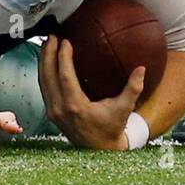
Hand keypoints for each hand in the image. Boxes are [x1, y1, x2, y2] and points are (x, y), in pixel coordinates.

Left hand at [38, 35, 144, 149]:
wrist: (100, 150)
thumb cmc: (112, 127)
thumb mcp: (124, 109)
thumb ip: (133, 89)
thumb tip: (141, 69)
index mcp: (76, 106)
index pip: (65, 76)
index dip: (63, 57)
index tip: (66, 40)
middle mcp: (61, 109)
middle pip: (47, 76)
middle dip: (48, 53)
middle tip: (53, 35)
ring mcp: (54, 112)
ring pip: (42, 81)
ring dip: (44, 61)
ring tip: (48, 43)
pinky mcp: (51, 113)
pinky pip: (44, 88)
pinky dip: (45, 72)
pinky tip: (49, 60)